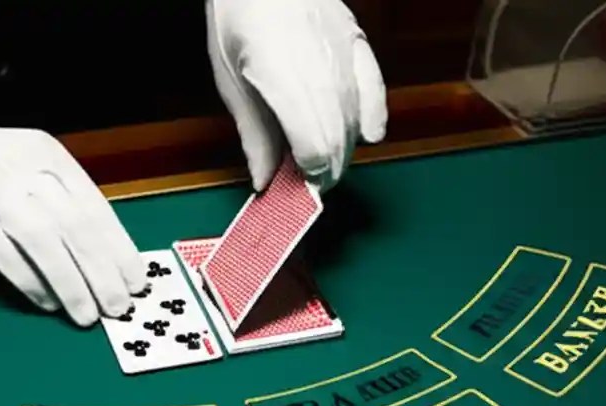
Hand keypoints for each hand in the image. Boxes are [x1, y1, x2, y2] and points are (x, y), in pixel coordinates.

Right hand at [0, 121, 147, 326]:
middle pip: (75, 227)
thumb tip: (102, 257)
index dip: (119, 248)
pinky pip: (7, 257)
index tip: (137, 280)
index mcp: (49, 156)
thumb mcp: (28, 169)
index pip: (95, 207)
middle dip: (102, 273)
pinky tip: (48, 304)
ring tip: (87, 315)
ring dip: (71, 284)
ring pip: (45, 243)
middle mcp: (26, 170)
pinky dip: (31, 283)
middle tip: (118, 307)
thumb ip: (61, 204)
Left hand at [206, 0, 387, 191]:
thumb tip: (264, 179)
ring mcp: (344, 54)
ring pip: (357, 120)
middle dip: (327, 171)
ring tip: (324, 160)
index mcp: (281, 76)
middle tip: (308, 183)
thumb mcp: (229, 77)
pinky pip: (376, 90)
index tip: (295, 189)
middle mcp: (320, 68)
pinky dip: (373, 118)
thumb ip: (253, 132)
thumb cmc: (239, 14)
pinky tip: (369, 136)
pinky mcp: (359, 44)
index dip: (308, 175)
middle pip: (339, 139)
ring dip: (344, 149)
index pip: (314, 145)